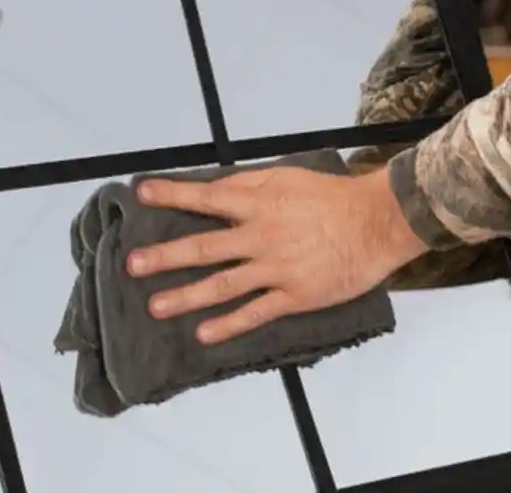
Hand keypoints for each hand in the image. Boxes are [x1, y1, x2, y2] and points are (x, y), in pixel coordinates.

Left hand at [126, 165, 427, 344]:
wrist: (378, 222)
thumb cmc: (332, 196)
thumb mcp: (287, 177)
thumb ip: (248, 183)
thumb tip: (213, 188)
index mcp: (259, 203)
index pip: (206, 198)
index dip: (172, 195)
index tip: (142, 194)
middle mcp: (261, 237)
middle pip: (204, 248)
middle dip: (165, 257)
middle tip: (133, 266)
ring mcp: (277, 269)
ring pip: (223, 285)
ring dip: (186, 297)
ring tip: (156, 307)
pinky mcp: (295, 296)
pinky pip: (255, 312)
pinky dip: (228, 324)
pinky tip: (204, 333)